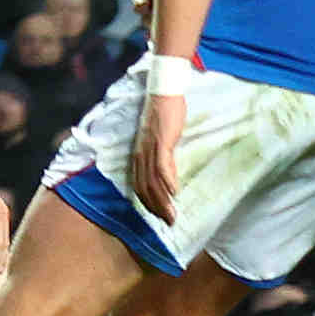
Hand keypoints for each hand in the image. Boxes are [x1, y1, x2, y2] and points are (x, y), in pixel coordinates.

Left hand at [129, 90, 188, 221]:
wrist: (164, 93)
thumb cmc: (165, 115)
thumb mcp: (162, 140)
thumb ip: (163, 158)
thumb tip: (170, 177)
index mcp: (139, 155)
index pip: (140, 186)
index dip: (149, 203)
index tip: (160, 216)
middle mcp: (141, 155)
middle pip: (145, 188)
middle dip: (157, 208)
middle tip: (169, 222)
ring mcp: (149, 149)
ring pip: (153, 182)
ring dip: (163, 201)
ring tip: (172, 215)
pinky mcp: (160, 142)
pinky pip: (162, 166)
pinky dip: (168, 181)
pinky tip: (175, 192)